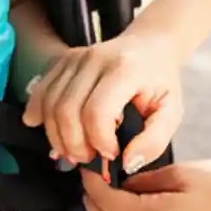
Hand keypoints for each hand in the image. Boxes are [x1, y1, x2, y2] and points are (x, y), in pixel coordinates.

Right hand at [21, 27, 182, 171]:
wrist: (149, 47)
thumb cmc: (160, 82)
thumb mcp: (171, 113)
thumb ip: (154, 142)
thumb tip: (127, 163)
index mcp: (125, 70)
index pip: (97, 112)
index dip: (100, 141)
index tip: (112, 154)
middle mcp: (94, 59)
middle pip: (66, 110)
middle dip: (74, 144)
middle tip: (89, 158)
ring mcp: (74, 58)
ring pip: (49, 103)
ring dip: (56, 136)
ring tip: (74, 149)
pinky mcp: (61, 60)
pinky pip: (40, 91)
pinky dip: (39, 115)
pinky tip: (46, 129)